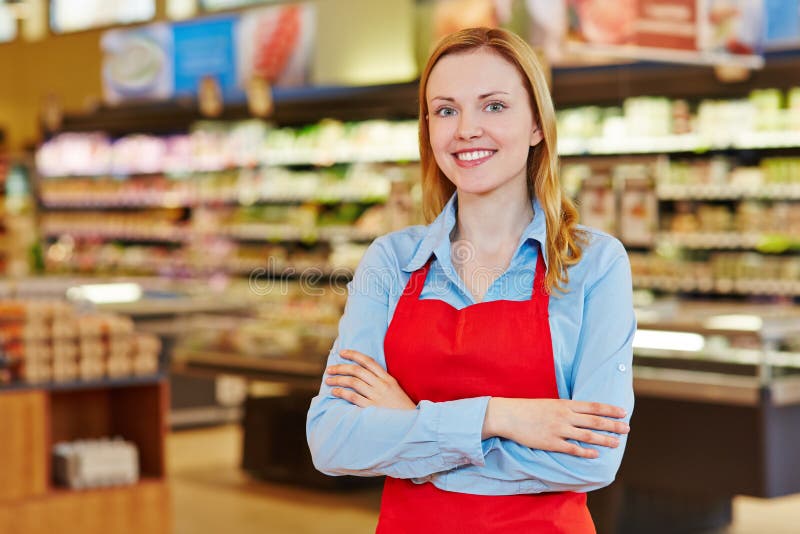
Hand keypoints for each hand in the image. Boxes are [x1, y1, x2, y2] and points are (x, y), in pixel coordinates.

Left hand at [326, 350, 415, 409]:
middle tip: (330, 369)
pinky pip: (354, 397)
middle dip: (341, 368)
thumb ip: (381, 380)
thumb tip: (362, 374)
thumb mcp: (395, 389)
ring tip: (329, 380)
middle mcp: (382, 385)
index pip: (368, 361)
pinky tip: (334, 392)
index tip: (342, 353)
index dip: (354, 355)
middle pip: (358, 371)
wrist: (412, 423)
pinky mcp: (372, 408)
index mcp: (388, 378)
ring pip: (353, 382)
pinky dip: (342, 393)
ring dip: (338, 380)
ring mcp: (377, 396)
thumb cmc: (401, 407)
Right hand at [483, 398, 629, 458]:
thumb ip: (566, 408)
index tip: (623, 412)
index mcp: (564, 404)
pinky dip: (586, 452)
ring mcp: (558, 429)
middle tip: (627, 428)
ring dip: (604, 440)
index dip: (610, 410)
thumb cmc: (528, 409)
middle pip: (594, 421)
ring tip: (616, 443)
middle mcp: (564, 416)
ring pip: (587, 436)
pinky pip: (572, 449)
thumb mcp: (550, 403)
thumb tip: (582, 413)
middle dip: (613, 425)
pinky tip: (595, 454)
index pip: (593, 406)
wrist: (509, 415)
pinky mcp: (551, 443)